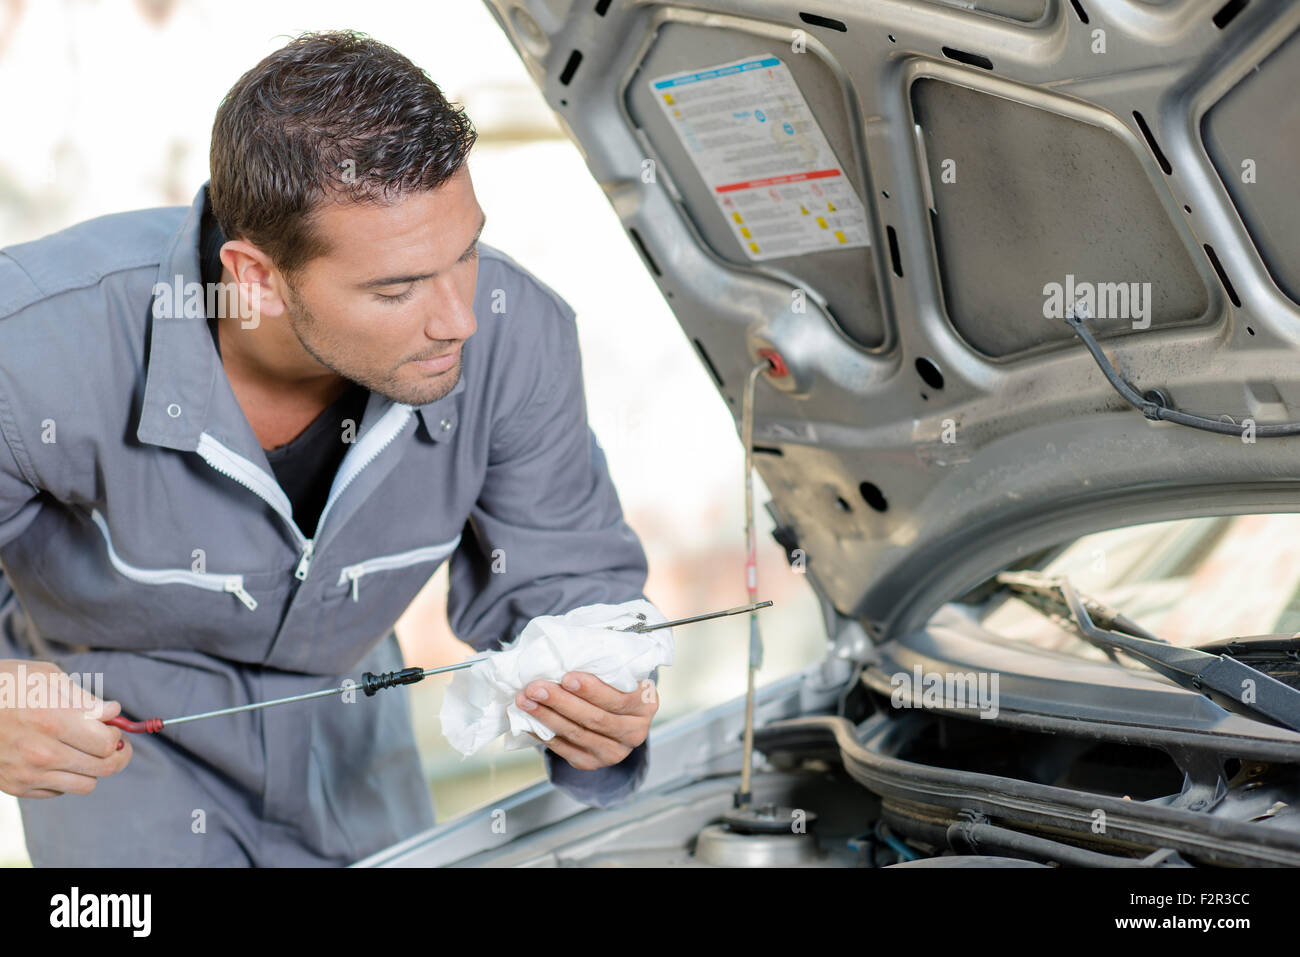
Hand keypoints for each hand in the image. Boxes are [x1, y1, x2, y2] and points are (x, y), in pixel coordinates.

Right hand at [0, 659, 131, 797]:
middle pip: (103, 768)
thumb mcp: (46, 677)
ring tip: (86, 751)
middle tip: (115, 744)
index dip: (117, 735)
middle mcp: (41, 753)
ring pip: (86, 785)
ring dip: (93, 768)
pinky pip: (59, 791)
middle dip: (117, 755)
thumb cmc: (6, 684)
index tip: (112, 726)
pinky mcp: (16, 787)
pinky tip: (58, 758)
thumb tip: (113, 712)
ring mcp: (27, 774)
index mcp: (52, 721)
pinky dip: (67, 777)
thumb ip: (84, 698)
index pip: (107, 744)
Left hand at [516, 672, 658, 770]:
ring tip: (524, 701)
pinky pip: (564, 749)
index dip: (592, 690)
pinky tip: (527, 720)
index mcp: (645, 705)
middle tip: (535, 688)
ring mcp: (614, 752)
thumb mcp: (619, 671)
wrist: (616, 711)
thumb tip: (566, 654)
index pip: (618, 699)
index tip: (567, 677)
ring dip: (546, 717)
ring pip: (576, 734)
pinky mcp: (592, 762)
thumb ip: (604, 665)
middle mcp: (634, 732)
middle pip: (595, 718)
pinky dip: (543, 734)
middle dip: (561, 702)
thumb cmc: (613, 682)